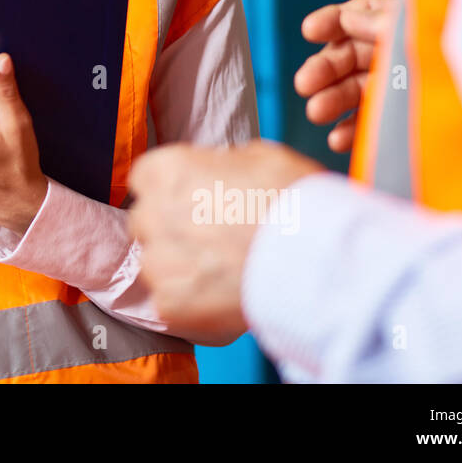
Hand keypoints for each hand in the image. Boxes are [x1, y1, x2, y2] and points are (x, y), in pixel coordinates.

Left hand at [128, 140, 324, 345]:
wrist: (315, 260)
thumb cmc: (293, 201)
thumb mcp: (259, 157)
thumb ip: (220, 163)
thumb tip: (215, 170)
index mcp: (167, 171)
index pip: (146, 177)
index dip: (171, 190)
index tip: (194, 200)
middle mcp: (152, 214)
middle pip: (148, 221)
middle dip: (172, 228)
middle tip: (214, 238)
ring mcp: (158, 263)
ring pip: (157, 264)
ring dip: (181, 266)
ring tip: (225, 270)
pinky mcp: (170, 305)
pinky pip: (173, 301)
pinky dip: (194, 302)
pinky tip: (226, 294)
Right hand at [293, 0, 398, 151]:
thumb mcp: (422, 31)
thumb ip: (384, 23)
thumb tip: (347, 18)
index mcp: (399, 24)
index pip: (357, 16)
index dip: (331, 22)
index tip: (310, 31)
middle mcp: (392, 53)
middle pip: (347, 56)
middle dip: (323, 69)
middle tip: (304, 84)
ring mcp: (394, 87)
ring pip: (352, 90)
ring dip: (330, 101)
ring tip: (315, 113)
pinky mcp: (399, 119)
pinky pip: (368, 122)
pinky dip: (351, 130)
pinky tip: (337, 139)